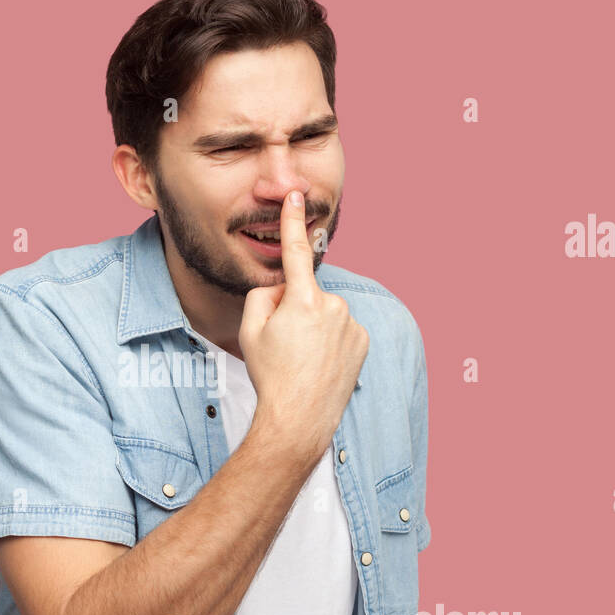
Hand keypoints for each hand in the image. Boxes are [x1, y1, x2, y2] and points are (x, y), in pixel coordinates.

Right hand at [238, 189, 367, 465]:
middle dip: (293, 309)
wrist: (299, 418)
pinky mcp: (363, 341)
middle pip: (305, 294)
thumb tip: (280, 288)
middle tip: (282, 345)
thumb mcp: (250, 331)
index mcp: (303, 301)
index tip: (295, 196)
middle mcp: (333, 307)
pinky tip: (320, 363)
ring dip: (313, 327)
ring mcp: (351, 324)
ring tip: (302, 359)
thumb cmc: (271, 375)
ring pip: (324, 313)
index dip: (292, 221)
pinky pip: (340, 329)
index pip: (296, 252)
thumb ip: (262, 297)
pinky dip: (330, 341)